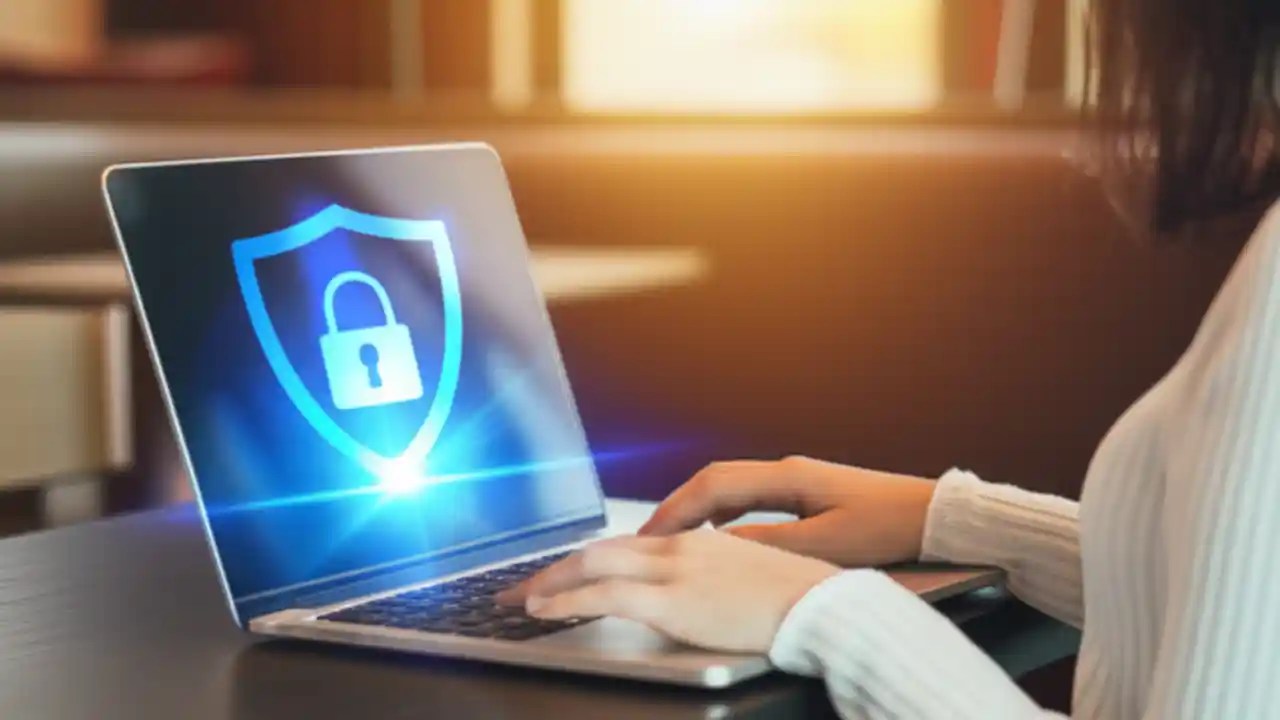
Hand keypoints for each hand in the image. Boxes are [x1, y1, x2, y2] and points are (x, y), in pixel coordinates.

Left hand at [495, 530, 837, 652]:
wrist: (823, 606)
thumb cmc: (798, 601)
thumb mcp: (750, 579)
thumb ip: (715, 581)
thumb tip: (694, 597)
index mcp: (699, 540)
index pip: (628, 543)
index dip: (589, 557)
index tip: (565, 570)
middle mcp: (680, 546)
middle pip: (601, 548)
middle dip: (556, 566)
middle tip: (523, 583)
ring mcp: (674, 571)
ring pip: (593, 564)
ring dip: (549, 580)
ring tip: (520, 598)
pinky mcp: (673, 601)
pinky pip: (604, 596)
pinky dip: (566, 600)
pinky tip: (544, 610)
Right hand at [639, 456, 936, 566]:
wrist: (934, 515)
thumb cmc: (887, 527)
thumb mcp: (825, 544)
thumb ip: (769, 544)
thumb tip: (718, 547)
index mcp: (786, 477)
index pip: (713, 486)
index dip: (675, 509)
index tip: (647, 533)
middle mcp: (787, 469)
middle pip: (715, 479)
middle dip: (677, 505)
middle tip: (647, 534)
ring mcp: (797, 478)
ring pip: (731, 485)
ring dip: (698, 506)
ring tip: (673, 534)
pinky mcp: (808, 491)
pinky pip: (750, 494)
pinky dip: (722, 509)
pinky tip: (719, 531)